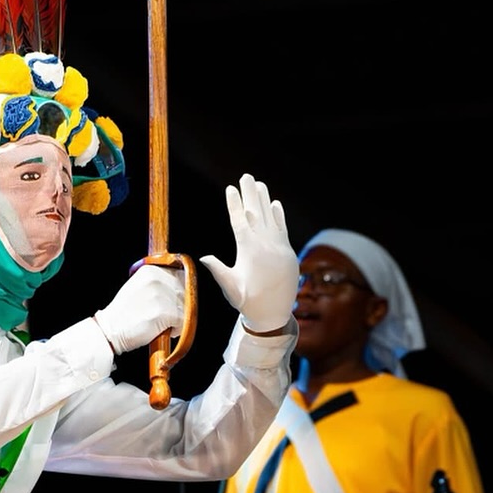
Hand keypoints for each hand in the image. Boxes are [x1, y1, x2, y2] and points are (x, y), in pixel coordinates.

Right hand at [93, 264, 183, 355]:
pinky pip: (182, 321)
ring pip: (185, 307)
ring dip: (178, 318)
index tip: (171, 302)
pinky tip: (163, 330)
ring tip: (162, 324)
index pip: (180, 276)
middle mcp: (157, 278)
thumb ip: (157, 282)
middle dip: (179, 306)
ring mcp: (161, 295)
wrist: (110, 330)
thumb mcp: (138, 286)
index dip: (178, 292)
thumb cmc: (124, 313)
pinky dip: (177, 329)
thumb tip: (180, 287)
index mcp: (151, 269)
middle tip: (166, 317)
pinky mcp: (165, 312)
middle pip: (184, 292)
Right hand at [199, 174, 297, 334]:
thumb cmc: (247, 302)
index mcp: (249, 251)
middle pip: (257, 213)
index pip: (240, 221)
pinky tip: (275, 204)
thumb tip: (203, 257)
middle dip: (250, 193)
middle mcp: (266, 245)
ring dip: (265, 200)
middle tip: (246, 176)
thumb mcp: (230, 287)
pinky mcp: (289, 253)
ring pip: (271, 217)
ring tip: (259, 184)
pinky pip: (283, 229)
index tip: (231, 189)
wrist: (274, 316)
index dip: (235, 204)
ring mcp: (280, 247)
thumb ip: (218, 270)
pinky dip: (279, 216)